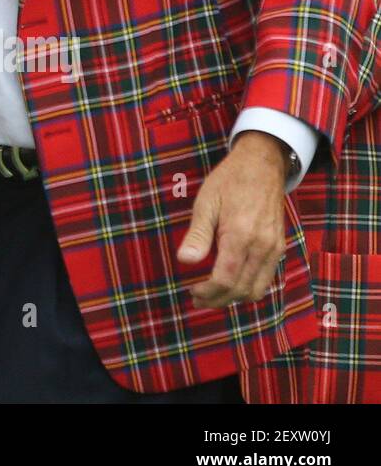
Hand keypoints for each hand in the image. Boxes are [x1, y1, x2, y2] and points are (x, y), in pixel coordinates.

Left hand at [177, 130, 289, 308]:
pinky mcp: (279, 247)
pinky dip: (249, 287)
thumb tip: (185, 261)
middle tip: (197, 299)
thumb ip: (197, 234)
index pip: (225, 279)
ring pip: (257, 289)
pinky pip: (266, 278)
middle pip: (241, 290)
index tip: (192, 292)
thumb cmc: (229, 181)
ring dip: (234, 298)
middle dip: (219, 300)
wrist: (262, 165)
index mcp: (241, 235)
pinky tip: (231, 282)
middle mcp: (262, 247)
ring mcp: (275, 249)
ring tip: (212, 295)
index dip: (208, 292)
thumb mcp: (206, 202)